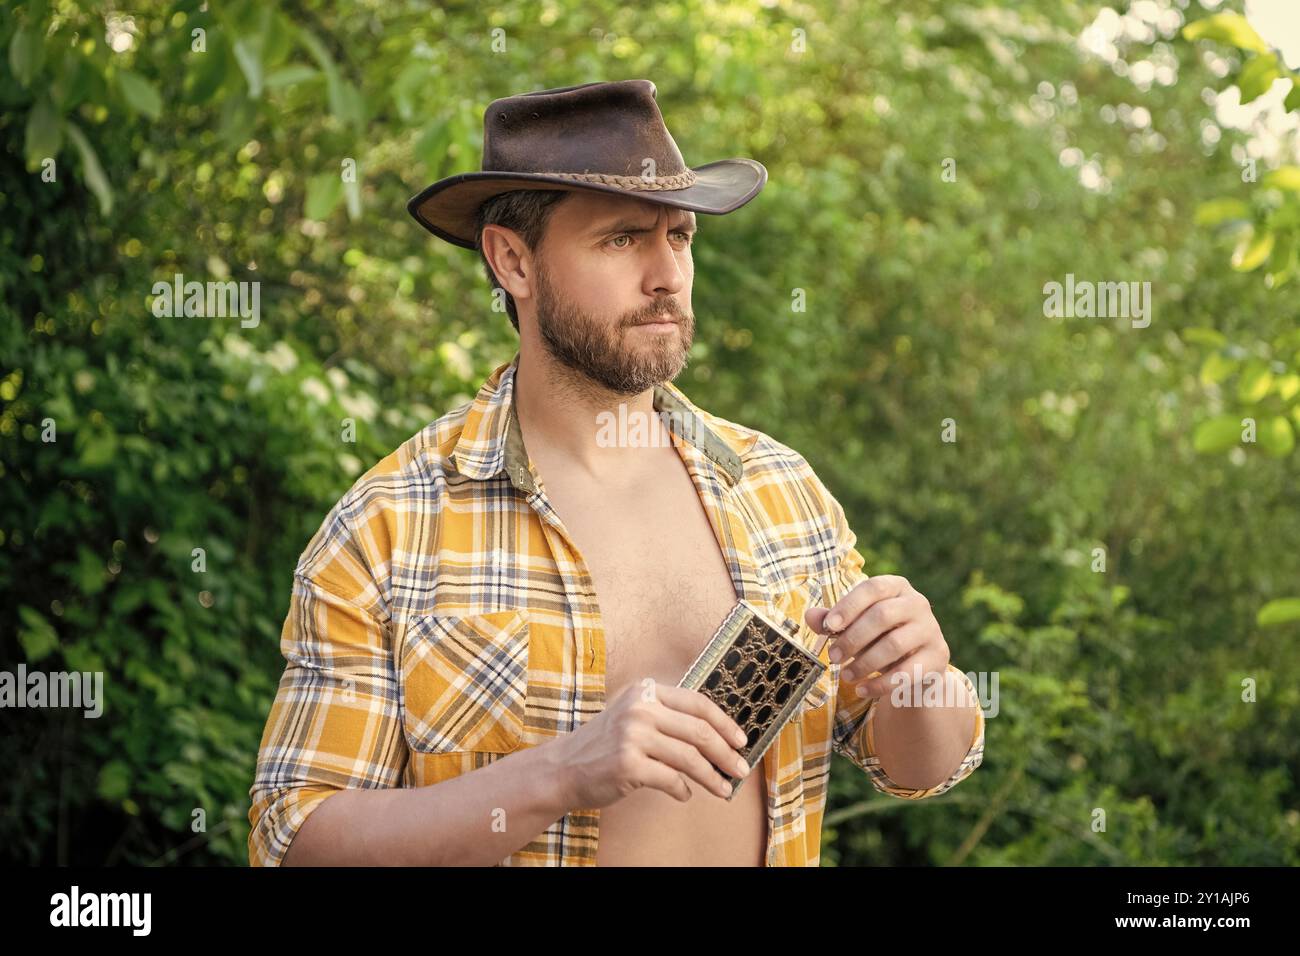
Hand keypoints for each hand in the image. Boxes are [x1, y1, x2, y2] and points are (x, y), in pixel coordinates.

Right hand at [555, 680, 752, 808]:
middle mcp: (639, 709)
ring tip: (725, 790)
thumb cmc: (605, 745)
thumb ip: (666, 717)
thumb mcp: (632, 716)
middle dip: (725, 753)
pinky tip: (686, 794)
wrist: (563, 768)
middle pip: (698, 731)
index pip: (696, 702)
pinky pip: (671, 780)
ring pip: (689, 758)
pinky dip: (684, 790)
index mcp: (645, 692)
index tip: (741, 740)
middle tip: (741, 769)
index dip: (724, 722)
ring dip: (713, 778)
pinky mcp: (628, 765)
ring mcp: (632, 736)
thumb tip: (716, 735)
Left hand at [804, 575, 949, 699]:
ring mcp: (931, 629)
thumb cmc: (879, 637)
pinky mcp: (938, 656)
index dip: (849, 606)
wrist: (915, 665)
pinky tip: (862, 690)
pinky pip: (907, 671)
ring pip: (894, 644)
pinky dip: (881, 683)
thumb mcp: (856, 626)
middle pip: (883, 616)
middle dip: (853, 638)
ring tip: (845, 676)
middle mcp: (917, 603)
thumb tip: (810, 616)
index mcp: (896, 587)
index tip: (829, 626)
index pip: (872, 588)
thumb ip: (834, 621)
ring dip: (865, 663)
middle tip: (833, 657)